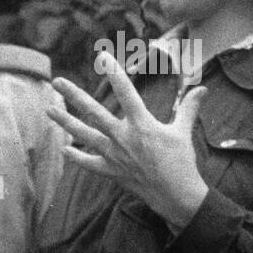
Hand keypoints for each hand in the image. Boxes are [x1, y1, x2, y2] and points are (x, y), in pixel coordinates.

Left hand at [48, 51, 209, 230]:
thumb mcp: (184, 132)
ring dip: (65, 121)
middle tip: (58, 82)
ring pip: (84, 135)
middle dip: (73, 96)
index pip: (125, 92)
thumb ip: (189, 108)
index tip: (102, 57)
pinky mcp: (111, 171)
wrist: (176, 195)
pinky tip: (64, 149)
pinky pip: (89, 163)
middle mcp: (123, 137)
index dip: (114, 73)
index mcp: (142, 124)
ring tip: (49, 109)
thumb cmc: (181, 162)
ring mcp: (114, 155)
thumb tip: (203, 89)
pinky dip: (76, 157)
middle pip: (93, 112)